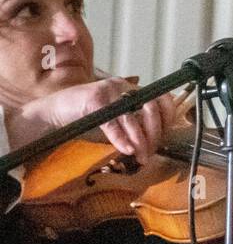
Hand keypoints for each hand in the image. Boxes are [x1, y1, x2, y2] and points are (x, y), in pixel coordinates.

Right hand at [8, 77, 178, 159]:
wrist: (53, 111)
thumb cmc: (87, 115)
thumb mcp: (117, 116)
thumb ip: (134, 122)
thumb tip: (155, 142)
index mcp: (132, 89)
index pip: (161, 98)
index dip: (168, 118)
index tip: (165, 136)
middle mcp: (123, 87)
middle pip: (150, 109)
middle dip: (154, 135)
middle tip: (149, 153)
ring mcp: (108, 92)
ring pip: (133, 118)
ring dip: (140, 141)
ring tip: (141, 156)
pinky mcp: (93, 101)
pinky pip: (112, 123)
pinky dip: (121, 138)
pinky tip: (127, 149)